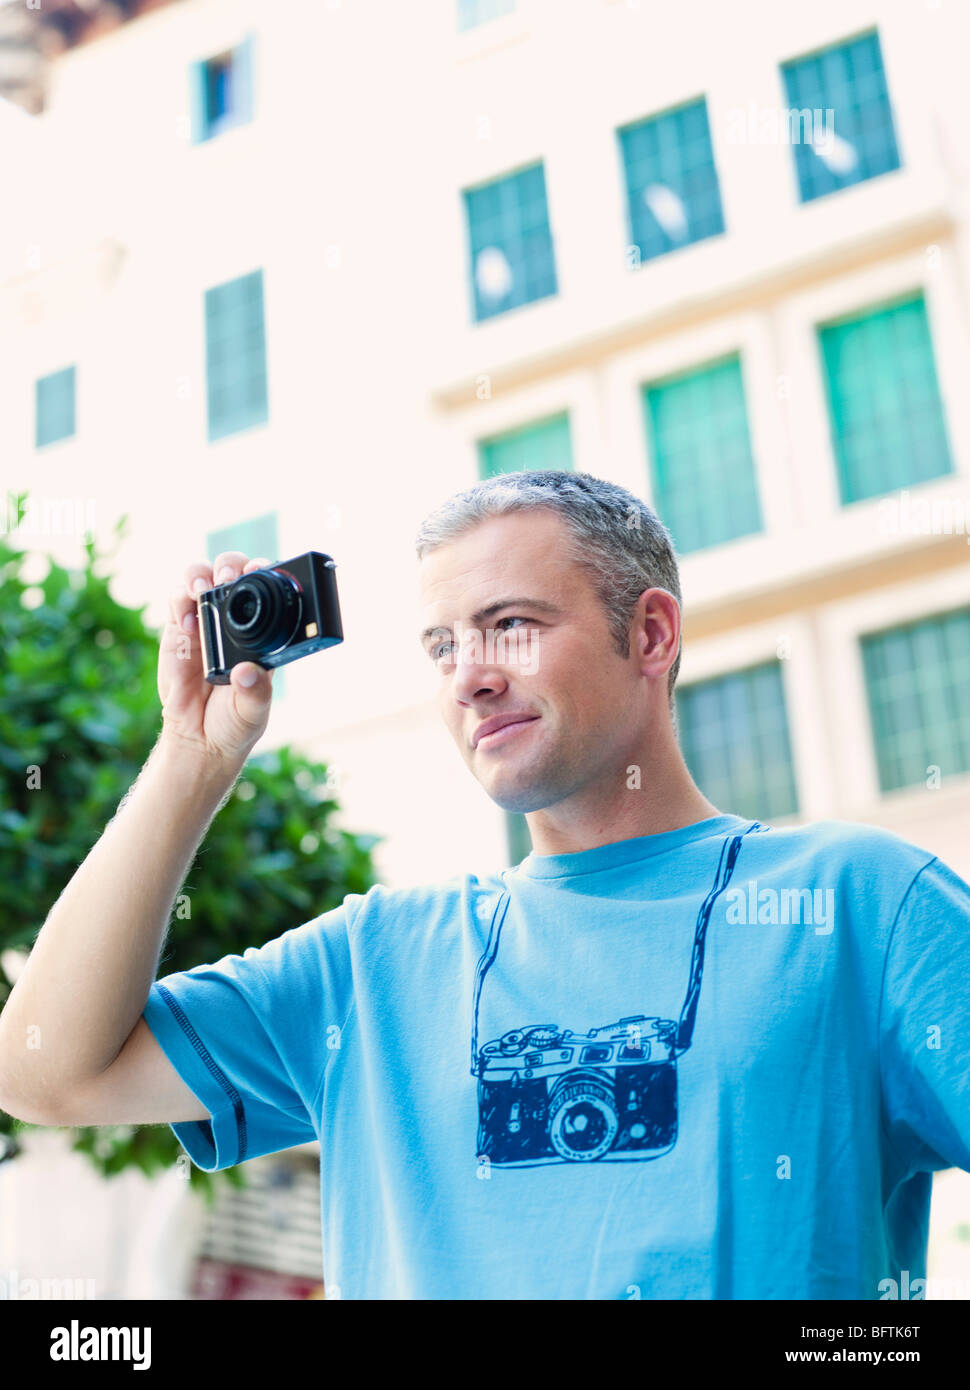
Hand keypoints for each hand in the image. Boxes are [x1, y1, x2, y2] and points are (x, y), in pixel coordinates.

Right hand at [158, 551, 275, 770]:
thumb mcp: (253, 711)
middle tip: (227, 578)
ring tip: (201, 590)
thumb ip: (255, 693)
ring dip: (199, 575)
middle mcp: (233, 620)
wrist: (199, 739)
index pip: (265, 590)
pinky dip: (179, 601)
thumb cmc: (234, 722)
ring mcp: (204, 623)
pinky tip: (187, 623)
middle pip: (231, 573)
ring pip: (201, 578)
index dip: (262, 573)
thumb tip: (248, 671)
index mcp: (261, 632)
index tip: (259, 572)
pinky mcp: (177, 632)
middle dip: (230, 565)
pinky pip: (176, 602)